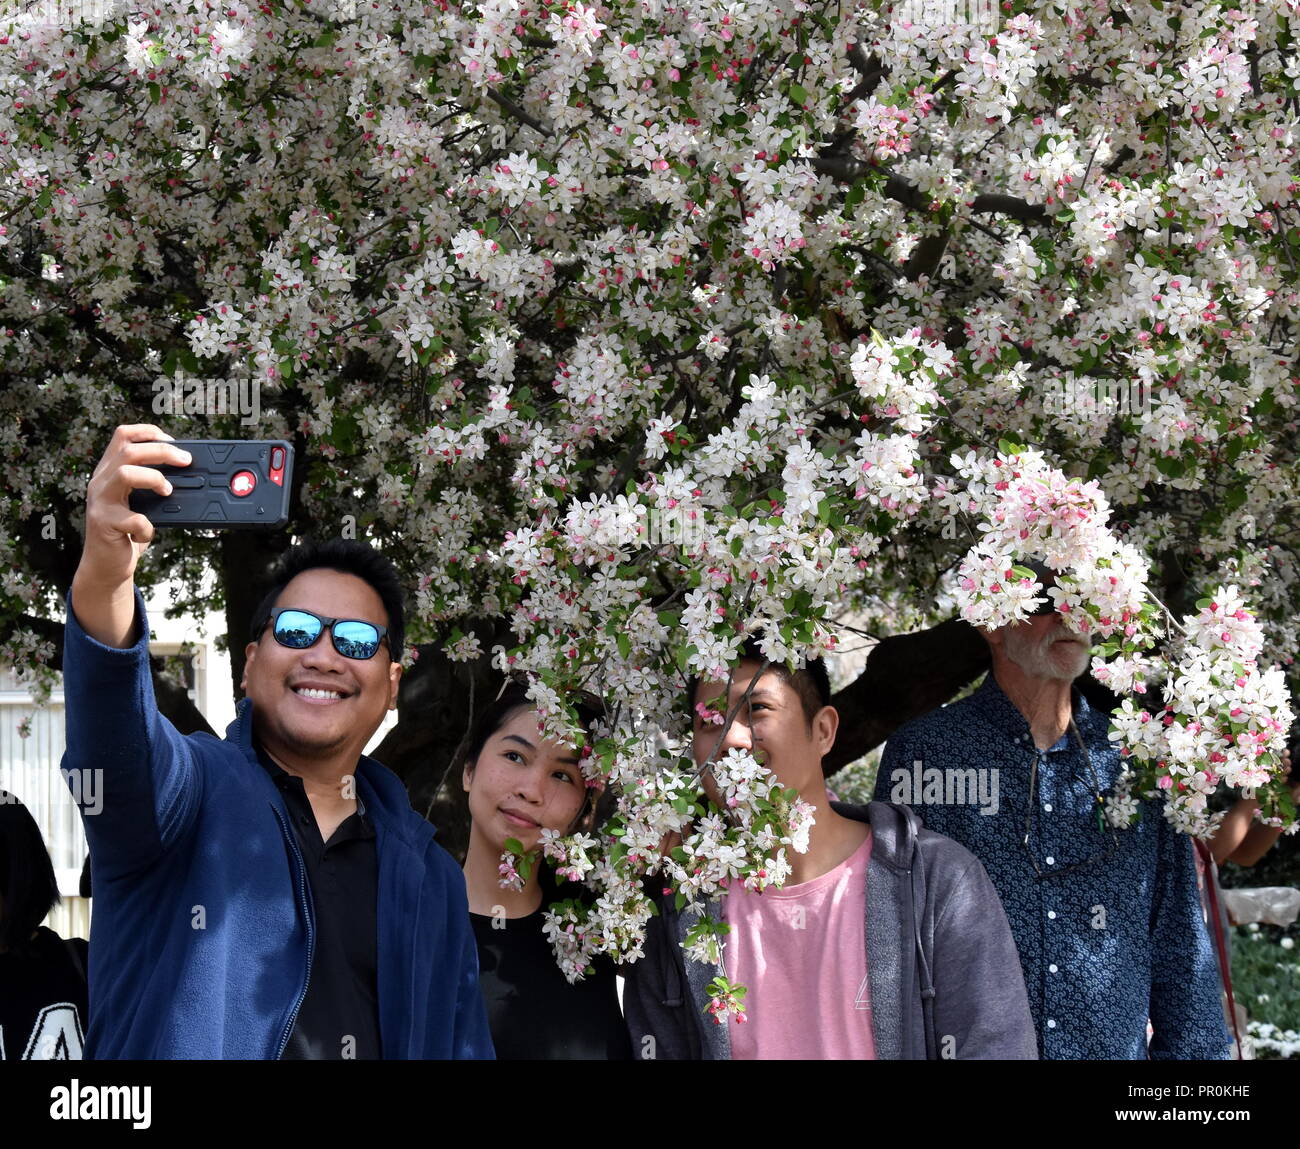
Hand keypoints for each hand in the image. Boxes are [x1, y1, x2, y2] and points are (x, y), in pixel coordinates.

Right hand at [70, 425, 190, 647]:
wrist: (106, 565)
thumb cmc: (128, 531)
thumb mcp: (140, 502)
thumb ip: (153, 485)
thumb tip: (190, 472)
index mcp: (109, 471)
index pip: (122, 435)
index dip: (149, 432)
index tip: (174, 441)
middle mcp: (100, 481)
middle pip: (129, 450)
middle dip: (163, 451)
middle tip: (186, 461)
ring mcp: (100, 502)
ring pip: (125, 473)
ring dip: (154, 479)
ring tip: (168, 491)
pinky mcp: (103, 525)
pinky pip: (133, 519)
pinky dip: (147, 527)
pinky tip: (147, 534)